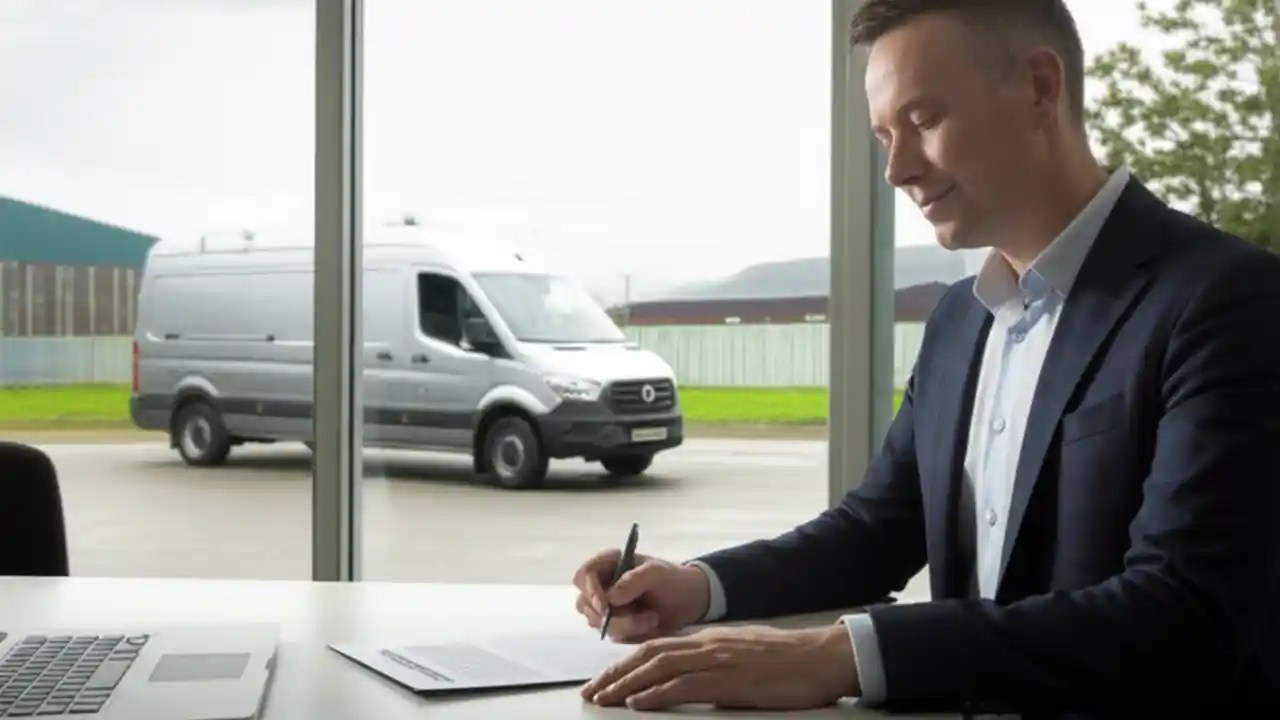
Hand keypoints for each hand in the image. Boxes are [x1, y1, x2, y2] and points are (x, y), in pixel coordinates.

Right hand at [572, 550, 710, 641]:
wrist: (690, 601)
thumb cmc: (672, 579)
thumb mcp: (657, 573)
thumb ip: (634, 580)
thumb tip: (610, 597)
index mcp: (608, 564)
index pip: (583, 576)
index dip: (589, 591)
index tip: (605, 607)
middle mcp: (602, 585)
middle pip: (584, 604)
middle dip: (608, 615)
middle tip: (635, 618)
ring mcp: (607, 607)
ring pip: (598, 623)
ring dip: (625, 625)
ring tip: (652, 618)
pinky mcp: (616, 625)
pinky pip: (613, 635)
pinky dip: (632, 633)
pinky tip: (650, 624)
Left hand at [580, 624, 859, 710]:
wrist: (818, 658)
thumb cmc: (786, 662)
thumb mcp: (741, 655)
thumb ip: (713, 663)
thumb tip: (690, 681)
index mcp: (708, 639)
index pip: (656, 647)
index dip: (625, 663)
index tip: (604, 680)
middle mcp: (705, 645)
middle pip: (647, 654)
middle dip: (614, 674)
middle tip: (590, 691)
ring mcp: (715, 660)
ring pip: (657, 668)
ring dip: (625, 685)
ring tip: (603, 699)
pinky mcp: (727, 680)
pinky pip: (682, 685)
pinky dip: (654, 693)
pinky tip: (637, 703)